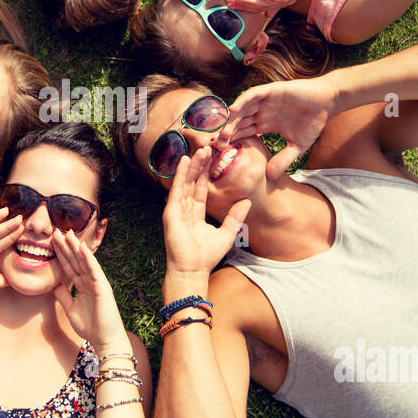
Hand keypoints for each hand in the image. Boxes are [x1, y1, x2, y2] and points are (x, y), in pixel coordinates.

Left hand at [50, 229, 126, 353]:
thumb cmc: (91, 327)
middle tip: (56, 231)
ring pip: (84, 261)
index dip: (61, 254)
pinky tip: (81, 247)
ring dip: (75, 247)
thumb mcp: (71, 310)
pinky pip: (94, 270)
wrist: (104, 340)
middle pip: (75, 260)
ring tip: (67, 233)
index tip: (52, 242)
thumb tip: (54, 285)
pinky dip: (88, 258)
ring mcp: (97, 282)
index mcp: (82, 285)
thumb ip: (64, 296)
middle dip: (66, 246)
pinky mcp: (102, 287)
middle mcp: (90, 281)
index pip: (69, 266)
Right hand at [161, 148, 250, 276]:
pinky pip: (176, 189)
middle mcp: (184, 208)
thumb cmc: (206, 256)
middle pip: (193, 181)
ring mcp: (176, 209)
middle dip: (200, 164)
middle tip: (208, 146)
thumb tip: (246, 201)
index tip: (214, 158)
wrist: (193, 270)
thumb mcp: (227, 233)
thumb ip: (235, 216)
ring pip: (185, 182)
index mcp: (196, 212)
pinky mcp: (171, 212)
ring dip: (192, 165)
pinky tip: (184, 161)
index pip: (201, 187)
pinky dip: (180, 175)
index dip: (207, 172)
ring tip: (201, 149)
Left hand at [221, 78, 340, 179]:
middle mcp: (260, 112)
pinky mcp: (270, 91)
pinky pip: (252, 95)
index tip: (221, 155)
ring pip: (242, 110)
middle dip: (227, 134)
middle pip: (238, 123)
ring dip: (231, 120)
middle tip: (216, 147)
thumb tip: (270, 177)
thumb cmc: (312, 121)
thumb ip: (283, 160)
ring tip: (222, 133)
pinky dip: (242, 101)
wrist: (327, 101)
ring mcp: (264, 101)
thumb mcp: (297, 146)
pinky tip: (234, 109)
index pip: (243, 134)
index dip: (232, 142)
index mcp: (264, 124)